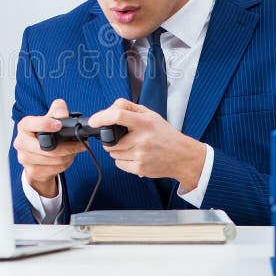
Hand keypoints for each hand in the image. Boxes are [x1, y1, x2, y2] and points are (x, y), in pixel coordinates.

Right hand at [13, 99, 85, 197]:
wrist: (36, 156)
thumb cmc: (44, 134)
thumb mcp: (51, 118)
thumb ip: (58, 110)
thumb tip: (62, 113)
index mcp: (24, 126)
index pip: (30, 124)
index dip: (45, 124)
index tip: (58, 125)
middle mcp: (21, 142)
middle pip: (46, 147)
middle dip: (67, 146)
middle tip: (80, 143)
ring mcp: (25, 158)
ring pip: (53, 159)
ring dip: (69, 155)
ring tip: (75, 150)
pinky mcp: (32, 171)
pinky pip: (54, 169)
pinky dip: (65, 164)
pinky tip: (68, 158)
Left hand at [88, 98, 206, 190]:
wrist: (181, 156)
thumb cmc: (165, 134)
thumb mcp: (150, 115)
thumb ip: (129, 108)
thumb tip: (110, 108)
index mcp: (145, 122)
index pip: (118, 116)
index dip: (102, 117)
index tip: (94, 121)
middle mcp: (143, 138)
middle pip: (111, 139)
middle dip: (110, 139)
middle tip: (121, 138)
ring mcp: (141, 154)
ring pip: (113, 153)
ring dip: (117, 150)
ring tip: (131, 146)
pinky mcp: (140, 168)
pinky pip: (119, 164)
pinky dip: (122, 160)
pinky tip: (134, 156)